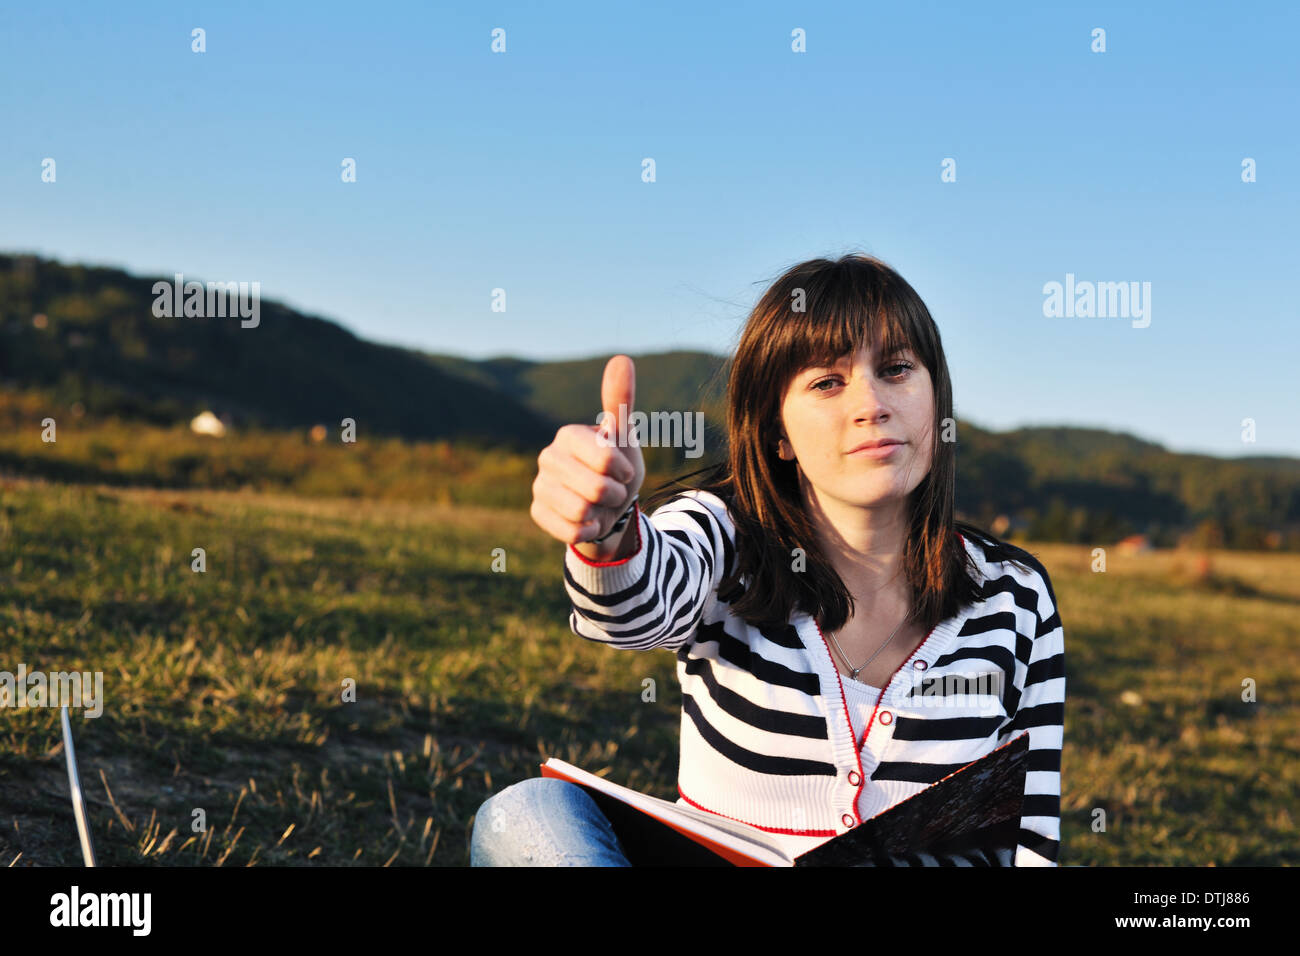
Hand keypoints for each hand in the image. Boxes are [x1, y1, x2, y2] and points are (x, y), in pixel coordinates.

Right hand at [530, 354, 645, 544]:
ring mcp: (539, 486)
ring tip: (599, 503)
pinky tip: (587, 520)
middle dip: (614, 494)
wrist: (609, 507)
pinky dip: (587, 529)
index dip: (622, 470)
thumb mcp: (624, 437)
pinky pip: (571, 531)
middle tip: (612, 489)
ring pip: (581, 511)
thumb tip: (622, 358)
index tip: (623, 469)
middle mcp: (547, 458)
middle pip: (595, 488)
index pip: (604, 459)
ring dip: (601, 512)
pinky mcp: (537, 513)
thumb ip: (621, 401)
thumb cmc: (617, 468)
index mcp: (568, 435)